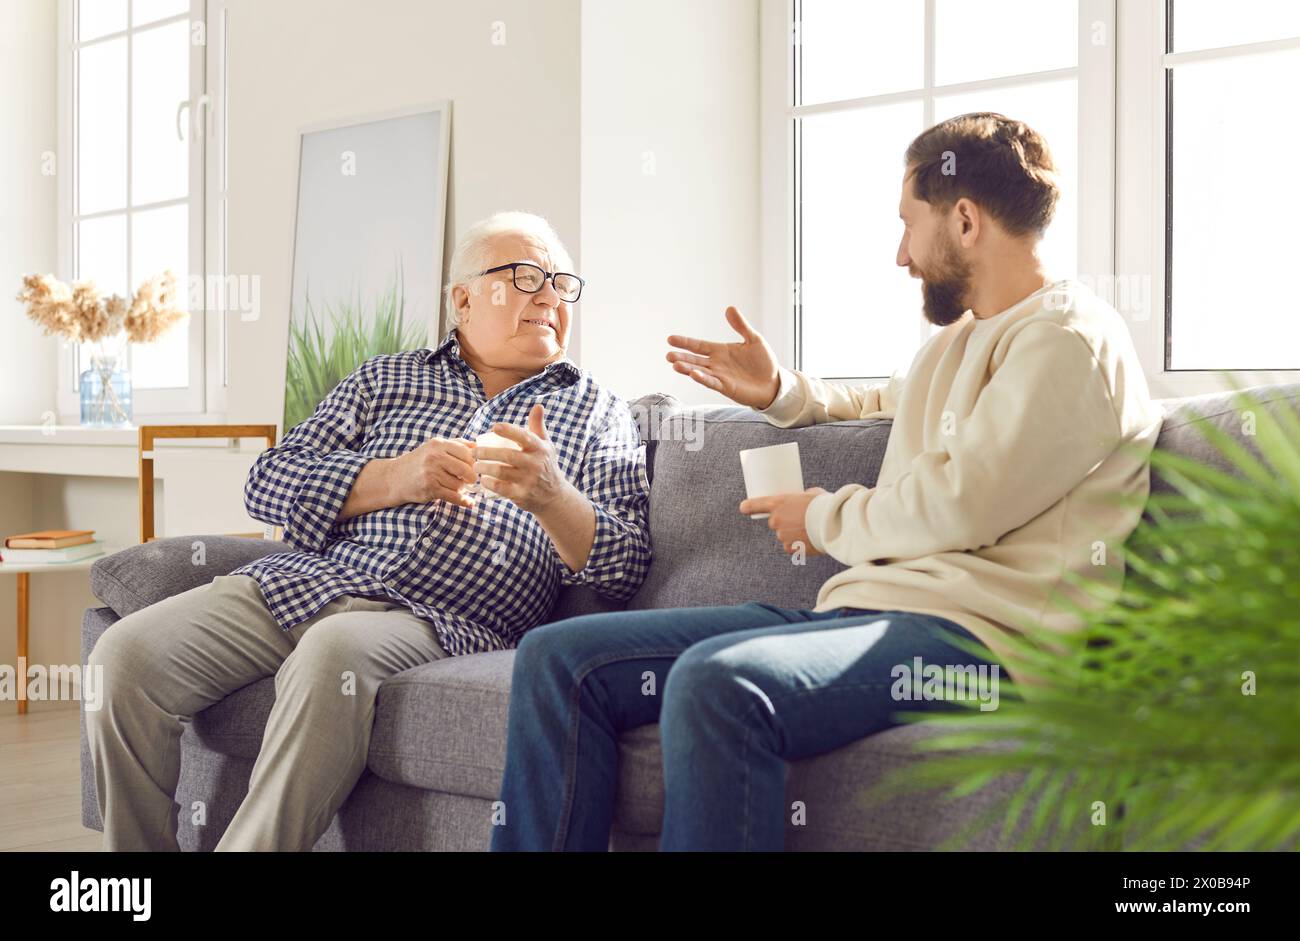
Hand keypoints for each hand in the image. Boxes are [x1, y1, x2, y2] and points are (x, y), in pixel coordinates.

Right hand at [390, 436, 477, 508]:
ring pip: (459, 485)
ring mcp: (431, 473)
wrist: (393, 478)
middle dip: (471, 477)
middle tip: (470, 480)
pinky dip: (463, 501)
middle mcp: (435, 457)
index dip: (473, 463)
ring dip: (461, 489)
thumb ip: (456, 444)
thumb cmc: (418, 462)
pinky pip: (454, 497)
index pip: (466, 453)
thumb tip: (477, 446)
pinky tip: (468, 502)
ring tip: (454, 486)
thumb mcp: (434, 447)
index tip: (473, 468)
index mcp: (438, 444)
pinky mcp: (429, 489)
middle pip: (466, 469)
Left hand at [474, 403, 576, 514]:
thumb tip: (538, 405)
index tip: (494, 427)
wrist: (554, 496)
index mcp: (539, 449)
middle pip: (507, 455)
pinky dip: (489, 483)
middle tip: (473, 452)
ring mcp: (529, 480)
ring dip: (484, 467)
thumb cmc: (545, 465)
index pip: (523, 436)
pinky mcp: (522, 495)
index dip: (508, 430)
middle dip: (486, 452)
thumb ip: (538, 426)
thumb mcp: (545, 445)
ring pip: (501, 471)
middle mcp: (535, 464)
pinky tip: (483, 479)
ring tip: (475, 465)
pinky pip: (501, 488)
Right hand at [666, 306, 781, 408]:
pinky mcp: (726, 387)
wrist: (774, 382)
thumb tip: (729, 308)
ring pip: (699, 371)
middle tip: (668, 355)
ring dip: (687, 368)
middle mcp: (716, 363)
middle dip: (681, 357)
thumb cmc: (763, 362)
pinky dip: (703, 378)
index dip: (685, 342)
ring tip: (675, 364)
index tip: (670, 339)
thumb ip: (741, 325)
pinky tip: (693, 374)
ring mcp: (720, 376)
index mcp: (720, 351)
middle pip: (695, 359)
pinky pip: (712, 382)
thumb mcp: (754, 339)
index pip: (699, 345)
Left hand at [739, 488, 827, 555]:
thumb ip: (803, 496)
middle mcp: (776, 520)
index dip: (747, 507)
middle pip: (774, 522)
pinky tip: (809, 540)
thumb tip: (805, 497)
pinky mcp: (791, 548)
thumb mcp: (812, 493)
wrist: (834, 523)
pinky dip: (799, 544)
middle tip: (801, 517)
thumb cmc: (824, 504)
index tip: (744, 508)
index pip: (753, 505)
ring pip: (784, 535)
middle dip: (784, 520)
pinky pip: (792, 546)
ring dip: (793, 532)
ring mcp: (782, 536)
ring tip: (810, 528)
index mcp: (777, 503)